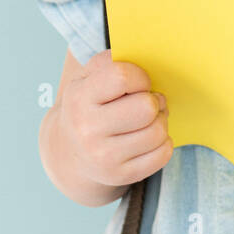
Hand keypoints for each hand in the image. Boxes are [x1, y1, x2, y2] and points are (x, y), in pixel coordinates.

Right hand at [55, 50, 172, 187]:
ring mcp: (103, 157)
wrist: (69, 151)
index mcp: (79, 97)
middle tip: (147, 102)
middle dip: (153, 101)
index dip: (140, 77)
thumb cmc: (89, 104)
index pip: (122, 76)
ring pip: (157, 131)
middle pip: (146, 107)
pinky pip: (163, 154)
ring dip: (160, 121)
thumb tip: (146, 57)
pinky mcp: (120, 175)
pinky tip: (149, 139)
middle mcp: (87, 130)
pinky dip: (163, 143)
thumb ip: (112, 61)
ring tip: (148, 120)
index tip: (138, 83)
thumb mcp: (89, 76)